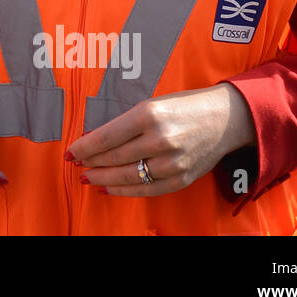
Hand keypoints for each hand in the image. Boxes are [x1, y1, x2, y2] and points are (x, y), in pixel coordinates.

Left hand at [66, 84, 255, 196]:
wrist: (225, 118)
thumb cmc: (184, 106)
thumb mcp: (151, 104)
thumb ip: (125, 123)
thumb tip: (94, 140)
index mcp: (149, 115)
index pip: (106, 137)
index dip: (84, 147)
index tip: (70, 152)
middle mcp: (160, 139)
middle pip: (114, 158)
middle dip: (90, 162)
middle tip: (76, 164)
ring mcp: (172, 162)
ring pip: (127, 177)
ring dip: (103, 179)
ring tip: (88, 177)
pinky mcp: (181, 178)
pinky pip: (146, 190)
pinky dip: (124, 191)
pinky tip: (108, 188)